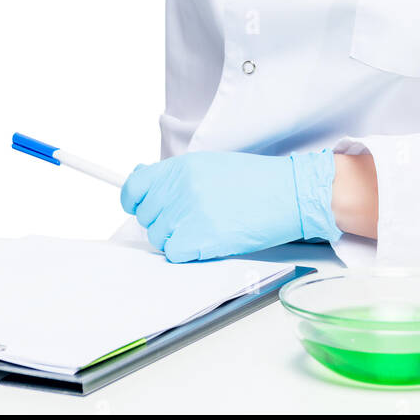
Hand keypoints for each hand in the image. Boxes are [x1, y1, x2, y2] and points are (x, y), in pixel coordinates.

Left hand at [120, 148, 342, 261]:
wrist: (286, 194)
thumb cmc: (253, 181)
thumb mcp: (209, 165)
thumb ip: (174, 175)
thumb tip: (142, 180)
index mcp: (181, 168)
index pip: (135, 188)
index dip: (133, 200)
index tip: (137, 206)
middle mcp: (180, 189)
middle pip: (147, 217)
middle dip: (163, 220)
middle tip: (189, 217)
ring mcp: (188, 214)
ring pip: (160, 237)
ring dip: (176, 237)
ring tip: (204, 227)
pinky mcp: (200, 239)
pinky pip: (175, 254)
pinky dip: (188, 252)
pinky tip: (207, 240)